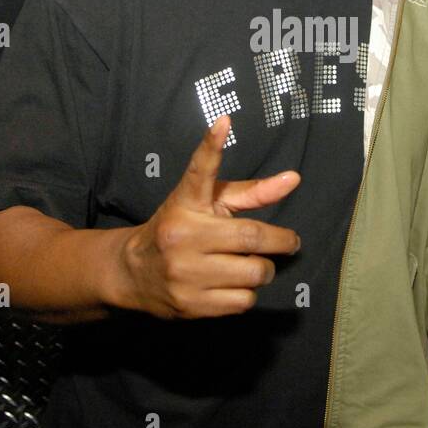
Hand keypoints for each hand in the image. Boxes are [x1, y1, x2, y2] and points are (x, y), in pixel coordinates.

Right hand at [118, 114, 300, 318]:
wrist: (132, 272)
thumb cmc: (181, 230)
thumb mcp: (208, 204)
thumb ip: (252, 193)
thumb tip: (294, 179)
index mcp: (186, 205)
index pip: (200, 172)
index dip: (211, 146)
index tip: (223, 121)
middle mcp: (182, 237)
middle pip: (252, 239)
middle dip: (280, 243)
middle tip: (287, 242)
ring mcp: (184, 274)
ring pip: (253, 274)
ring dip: (262, 270)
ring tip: (249, 265)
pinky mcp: (190, 305)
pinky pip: (243, 302)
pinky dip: (247, 294)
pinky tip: (231, 284)